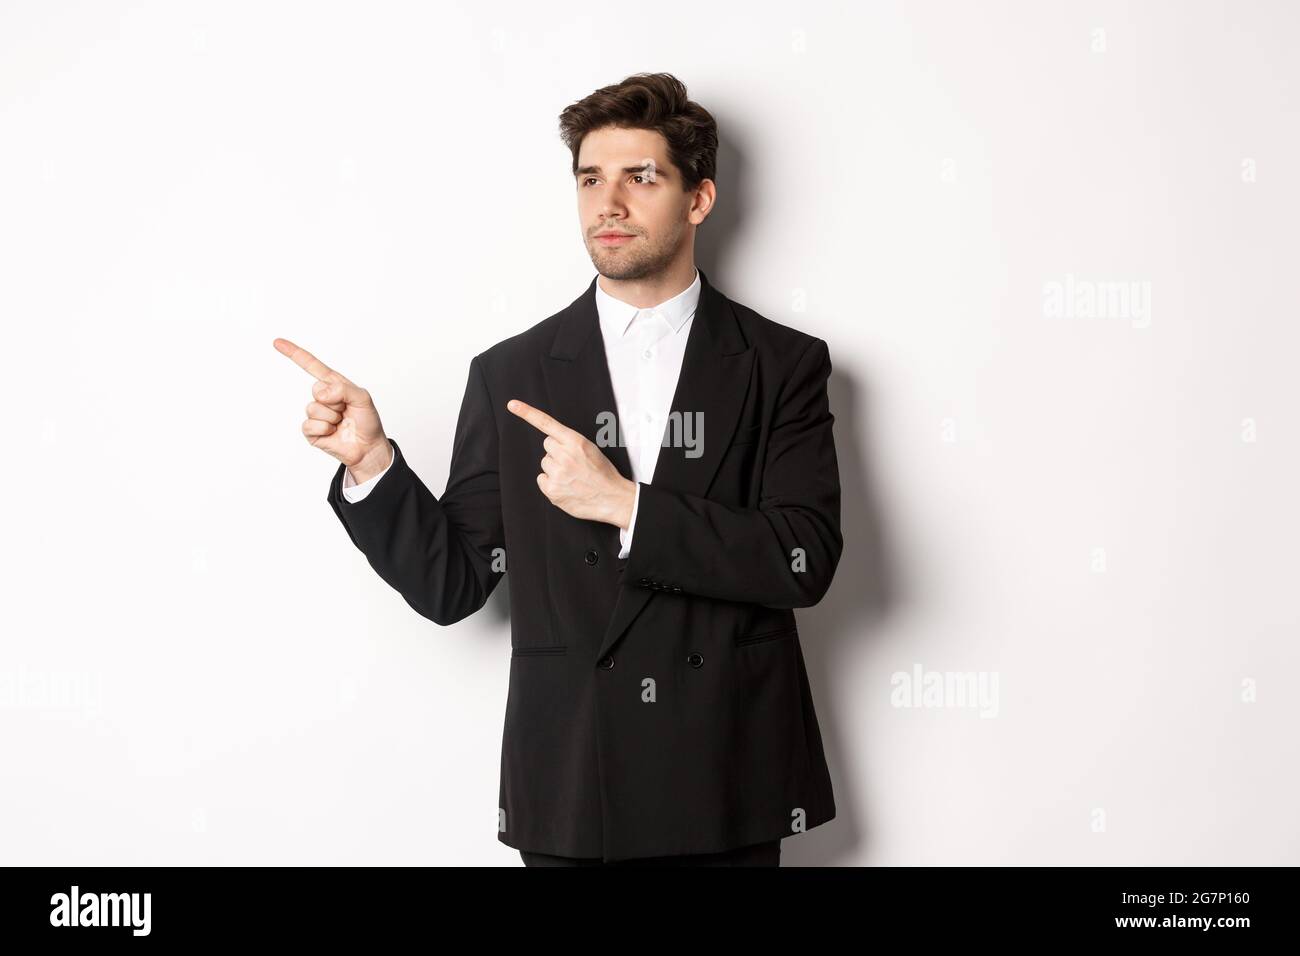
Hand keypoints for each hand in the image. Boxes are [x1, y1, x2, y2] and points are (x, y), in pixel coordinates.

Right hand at [274, 337, 389, 478]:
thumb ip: (343, 389)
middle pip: (316, 389)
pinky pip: (310, 425)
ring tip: (341, 422)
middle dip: (335, 401)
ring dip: (331, 417)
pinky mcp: (311, 431)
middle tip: (346, 411)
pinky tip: (333, 432)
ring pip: (314, 408)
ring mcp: (315, 414)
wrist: (368, 448)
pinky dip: (324, 429)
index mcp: (334, 385)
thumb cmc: (367, 422)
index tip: (277, 342)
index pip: (312, 366)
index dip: (295, 353)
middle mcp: (323, 397)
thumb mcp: (363, 398)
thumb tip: (321, 394)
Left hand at [507, 399, 635, 527]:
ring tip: (572, 477)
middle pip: (547, 446)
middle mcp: (564, 455)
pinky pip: (542, 479)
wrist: (612, 498)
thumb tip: (552, 444)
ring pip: (545, 463)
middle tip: (572, 463)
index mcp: (575, 441)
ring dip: (555, 468)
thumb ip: (571, 443)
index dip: (527, 413)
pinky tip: (566, 487)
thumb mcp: (591, 449)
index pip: (547, 423)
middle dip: (557, 452)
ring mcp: (557, 473)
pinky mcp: (552, 490)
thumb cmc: (603, 473)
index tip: (512, 405)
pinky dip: (551, 484)